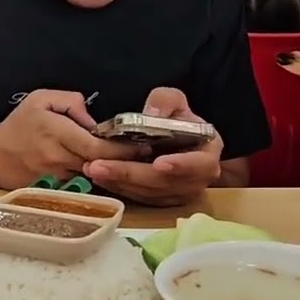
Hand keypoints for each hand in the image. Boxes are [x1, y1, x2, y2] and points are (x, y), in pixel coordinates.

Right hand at [0, 90, 143, 188]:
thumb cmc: (17, 126)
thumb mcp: (39, 99)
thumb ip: (70, 101)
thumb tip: (94, 121)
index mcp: (55, 131)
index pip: (96, 146)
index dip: (122, 149)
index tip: (143, 145)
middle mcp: (57, 158)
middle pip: (100, 165)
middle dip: (124, 161)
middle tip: (144, 155)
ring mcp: (55, 178)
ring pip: (93, 177)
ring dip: (112, 171)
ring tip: (130, 162)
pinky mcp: (54, 191)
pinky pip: (82, 186)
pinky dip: (96, 180)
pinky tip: (107, 173)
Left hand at [83, 88, 222, 206]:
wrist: (168, 133)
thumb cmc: (173, 115)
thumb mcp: (171, 99)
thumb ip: (164, 101)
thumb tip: (152, 115)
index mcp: (207, 152)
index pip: (201, 164)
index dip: (181, 165)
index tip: (159, 163)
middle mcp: (198, 178)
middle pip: (166, 183)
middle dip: (131, 174)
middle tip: (99, 166)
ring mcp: (179, 193)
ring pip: (149, 193)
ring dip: (119, 182)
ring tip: (91, 169)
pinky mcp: (160, 200)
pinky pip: (140, 198)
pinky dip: (118, 188)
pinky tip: (98, 177)